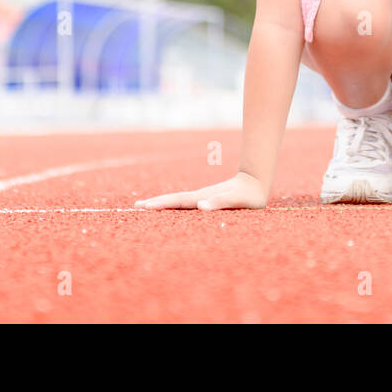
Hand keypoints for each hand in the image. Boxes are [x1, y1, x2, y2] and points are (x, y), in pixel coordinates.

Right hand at [134, 171, 268, 210]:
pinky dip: (173, 206)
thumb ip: (220, 203)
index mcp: (202, 198)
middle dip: (156, 203)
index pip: (177, 201)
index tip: (144, 206)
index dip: (161, 204)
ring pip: (178, 202)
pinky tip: (170, 209)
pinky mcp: (206, 201)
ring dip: (162, 204)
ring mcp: (201, 198)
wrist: (255, 183)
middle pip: (173, 200)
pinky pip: (185, 204)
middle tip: (137, 205)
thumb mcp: (236, 200)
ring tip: (147, 206)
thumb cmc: (248, 195)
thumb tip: (200, 207)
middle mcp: (199, 197)